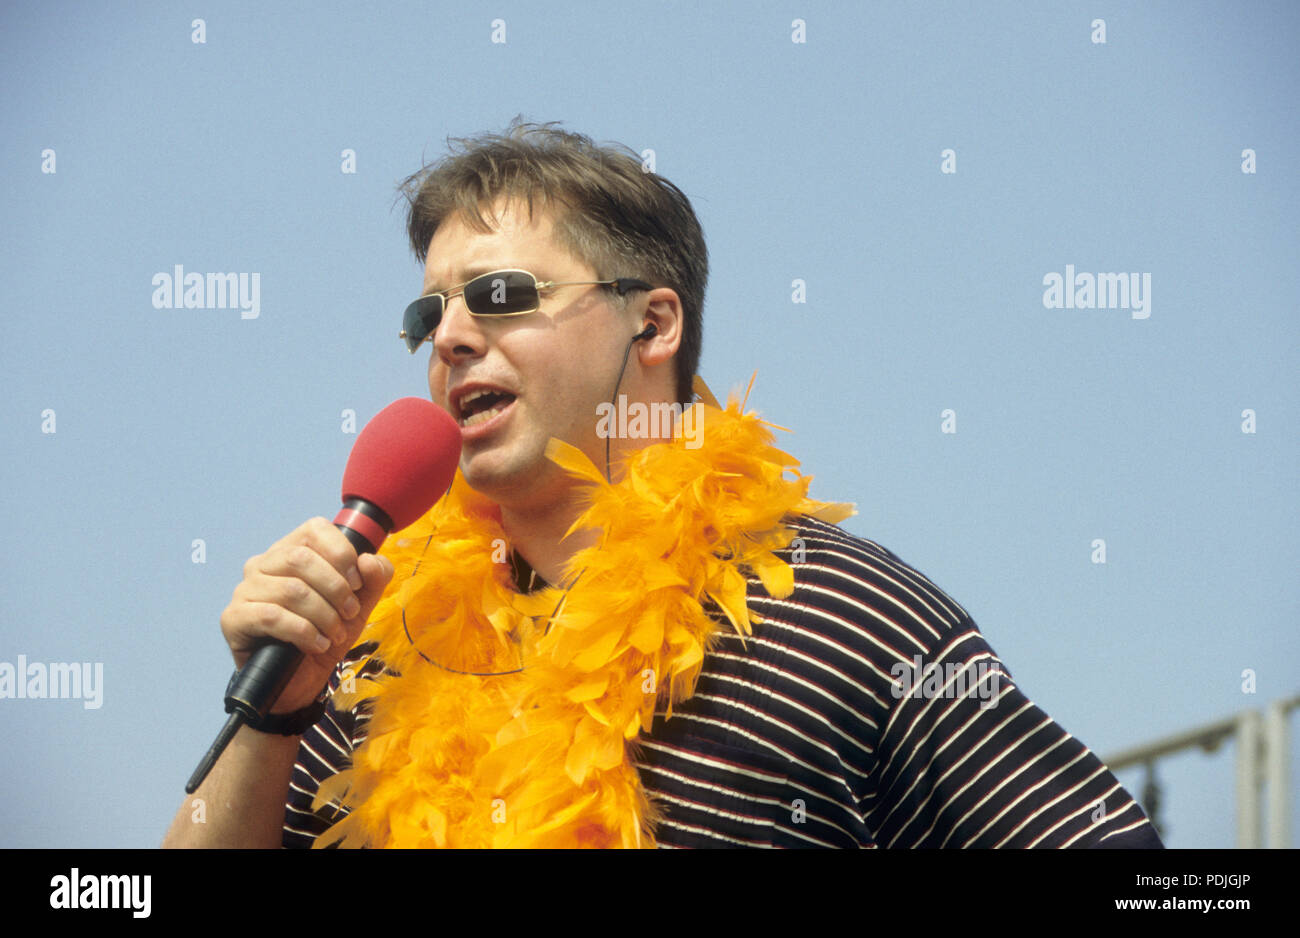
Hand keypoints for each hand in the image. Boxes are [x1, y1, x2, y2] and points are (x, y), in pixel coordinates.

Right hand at [219, 517, 393, 713]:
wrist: (300, 681)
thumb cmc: (326, 633)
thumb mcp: (360, 605)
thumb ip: (374, 578)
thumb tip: (369, 560)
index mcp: (292, 550)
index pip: (315, 528)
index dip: (342, 553)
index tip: (358, 583)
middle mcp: (263, 564)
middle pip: (301, 558)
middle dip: (336, 588)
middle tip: (351, 613)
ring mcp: (245, 590)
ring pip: (291, 590)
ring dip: (324, 615)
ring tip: (335, 634)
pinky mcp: (234, 618)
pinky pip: (272, 616)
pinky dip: (304, 632)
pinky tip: (317, 645)